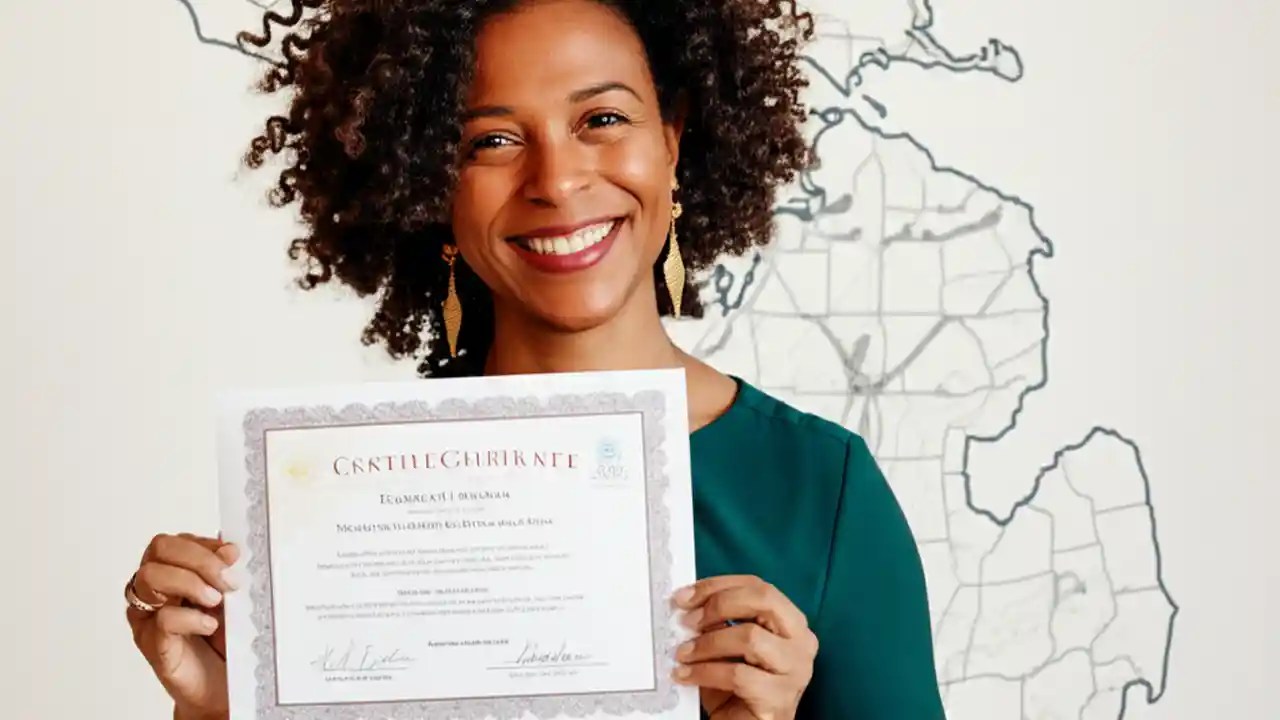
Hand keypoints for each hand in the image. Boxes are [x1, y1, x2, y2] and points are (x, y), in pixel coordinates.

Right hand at [124, 533, 239, 719]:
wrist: (222, 684)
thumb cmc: (224, 638)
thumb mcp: (233, 597)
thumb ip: (226, 572)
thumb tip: (230, 548)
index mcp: (173, 572)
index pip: (176, 541)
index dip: (205, 545)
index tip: (233, 557)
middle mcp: (154, 589)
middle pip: (159, 549)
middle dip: (199, 559)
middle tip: (227, 582)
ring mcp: (148, 615)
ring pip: (150, 577)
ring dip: (190, 582)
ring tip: (216, 602)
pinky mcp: (152, 643)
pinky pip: (161, 618)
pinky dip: (190, 617)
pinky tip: (209, 626)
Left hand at [671, 575, 818, 719]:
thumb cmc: (737, 687)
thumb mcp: (728, 647)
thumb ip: (717, 622)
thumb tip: (687, 603)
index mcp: (792, 623)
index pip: (759, 587)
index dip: (719, 586)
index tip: (685, 595)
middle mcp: (802, 643)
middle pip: (763, 600)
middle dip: (718, 605)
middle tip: (686, 620)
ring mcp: (796, 671)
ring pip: (750, 637)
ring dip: (707, 643)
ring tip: (682, 653)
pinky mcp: (780, 699)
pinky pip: (737, 675)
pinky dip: (704, 672)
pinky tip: (684, 675)